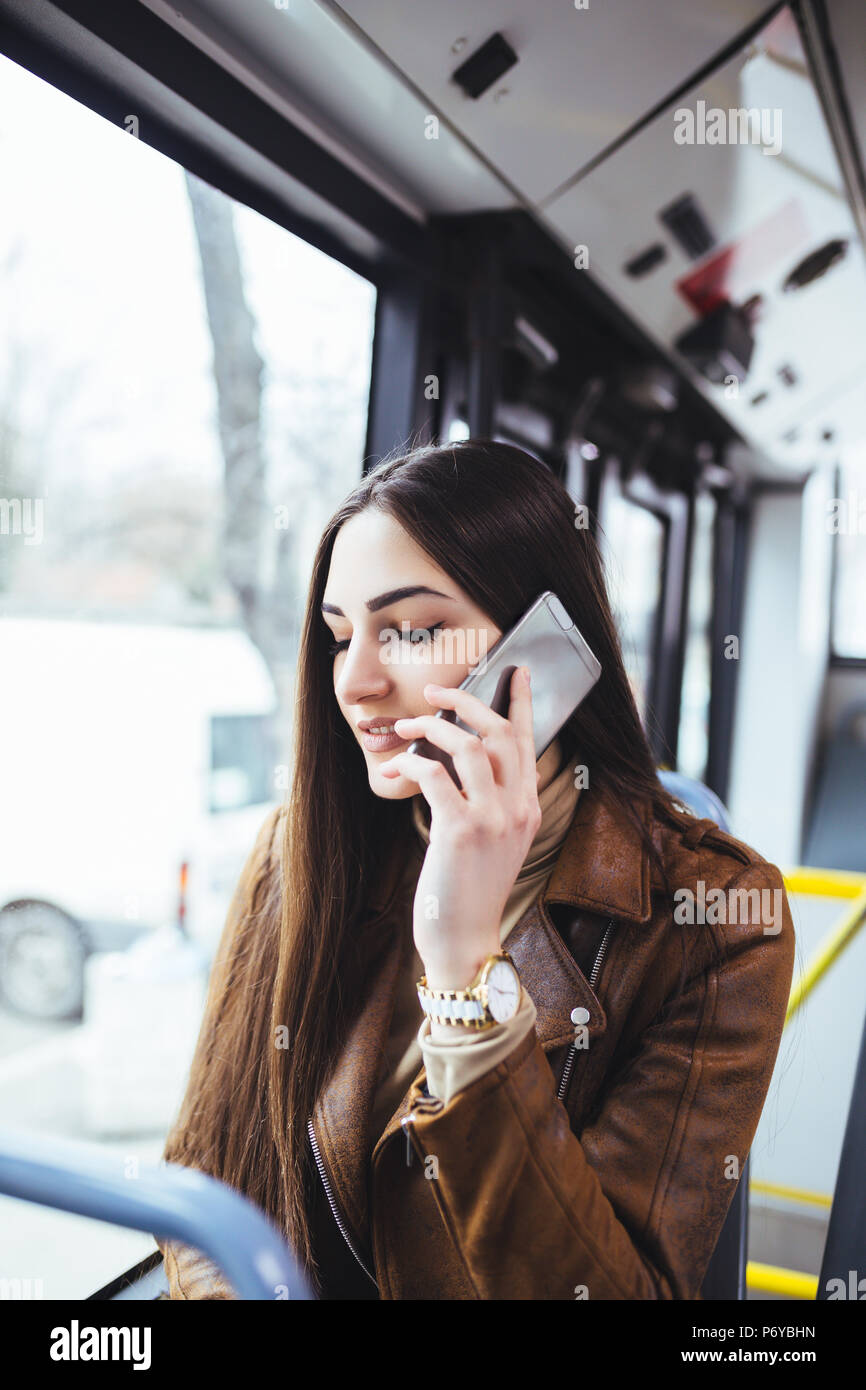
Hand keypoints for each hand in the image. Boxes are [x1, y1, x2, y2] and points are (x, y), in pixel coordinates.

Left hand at [380, 666, 541, 988]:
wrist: (466, 939)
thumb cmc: (469, 890)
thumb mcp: (494, 842)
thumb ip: (489, 803)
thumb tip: (454, 762)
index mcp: (527, 808)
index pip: (528, 742)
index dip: (520, 702)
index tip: (516, 671)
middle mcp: (517, 809)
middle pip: (499, 733)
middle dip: (465, 702)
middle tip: (434, 691)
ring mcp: (492, 819)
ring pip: (469, 746)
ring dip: (432, 727)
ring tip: (404, 726)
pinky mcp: (461, 830)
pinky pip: (435, 775)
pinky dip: (411, 762)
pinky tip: (395, 768)